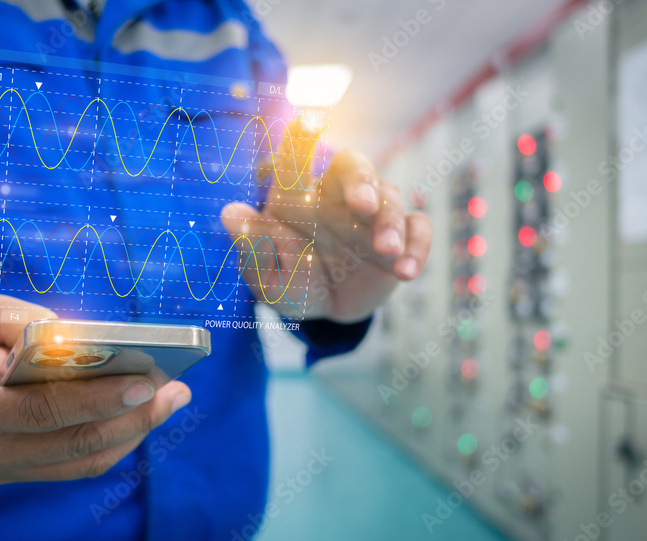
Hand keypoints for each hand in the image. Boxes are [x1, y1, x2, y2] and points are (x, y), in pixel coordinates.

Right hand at [0, 292, 191, 482]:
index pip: (45, 410)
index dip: (100, 398)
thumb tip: (100, 343)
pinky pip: (68, 465)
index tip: (148, 382)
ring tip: (168, 402)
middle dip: (134, 418)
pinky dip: (107, 442)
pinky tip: (135, 417)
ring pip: (80, 461)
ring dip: (131, 434)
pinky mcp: (7, 475)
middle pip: (74, 444)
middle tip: (176, 391)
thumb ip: (36, 325)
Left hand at [220, 118, 431, 322]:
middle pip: (355, 166)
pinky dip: (417, 245)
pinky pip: (418, 228)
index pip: (296, 160)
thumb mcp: (267, 276)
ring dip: (390, 222)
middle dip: (362, 180)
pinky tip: (406, 270)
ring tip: (387, 251)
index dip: (301, 139)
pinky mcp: (400, 237)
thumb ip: (252, 247)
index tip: (305, 123)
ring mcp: (372, 216)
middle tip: (363, 204)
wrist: (327, 311)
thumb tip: (229, 214)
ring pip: (390, 197)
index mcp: (297, 198)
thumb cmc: (292, 282)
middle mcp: (336, 197)